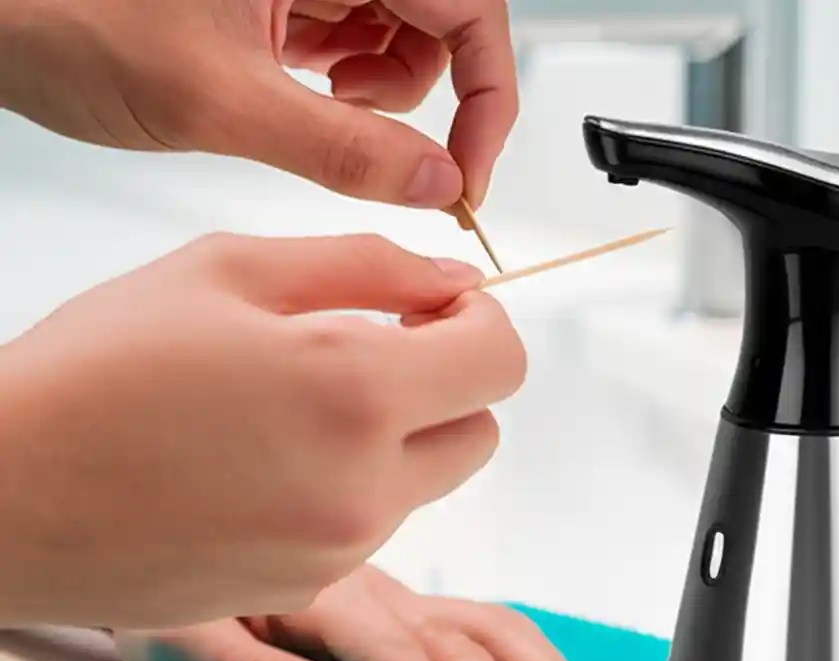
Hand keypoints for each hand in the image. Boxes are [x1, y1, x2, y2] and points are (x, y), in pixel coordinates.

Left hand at [0, 0, 516, 206]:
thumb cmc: (68, 17)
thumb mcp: (220, 101)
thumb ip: (343, 148)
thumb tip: (435, 182)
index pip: (469, 7)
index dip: (486, 93)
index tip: (469, 167)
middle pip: (443, 19)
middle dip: (424, 93)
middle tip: (380, 143)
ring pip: (402, 34)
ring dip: (380, 91)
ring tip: (311, 103)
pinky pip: (353, 39)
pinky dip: (343, 83)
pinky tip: (294, 91)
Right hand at [0, 233, 524, 627]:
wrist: (3, 495)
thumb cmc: (95, 372)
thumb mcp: (229, 271)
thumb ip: (366, 266)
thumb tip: (455, 282)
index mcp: (357, 391)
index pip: (502, 361)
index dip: (481, 322)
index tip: (434, 308)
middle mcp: (364, 486)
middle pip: (480, 429)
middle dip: (447, 381)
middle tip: (375, 346)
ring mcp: (337, 550)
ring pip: (428, 481)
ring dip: (398, 435)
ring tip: (300, 403)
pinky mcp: (304, 588)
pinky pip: (370, 526)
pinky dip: (350, 487)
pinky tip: (266, 458)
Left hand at [114, 565, 612, 660]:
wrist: (174, 516)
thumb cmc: (173, 596)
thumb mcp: (182, 635)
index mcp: (325, 599)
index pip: (401, 656)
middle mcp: (379, 590)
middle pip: (471, 643)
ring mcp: (402, 593)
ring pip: (495, 627)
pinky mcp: (410, 600)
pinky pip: (487, 620)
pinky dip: (535, 653)